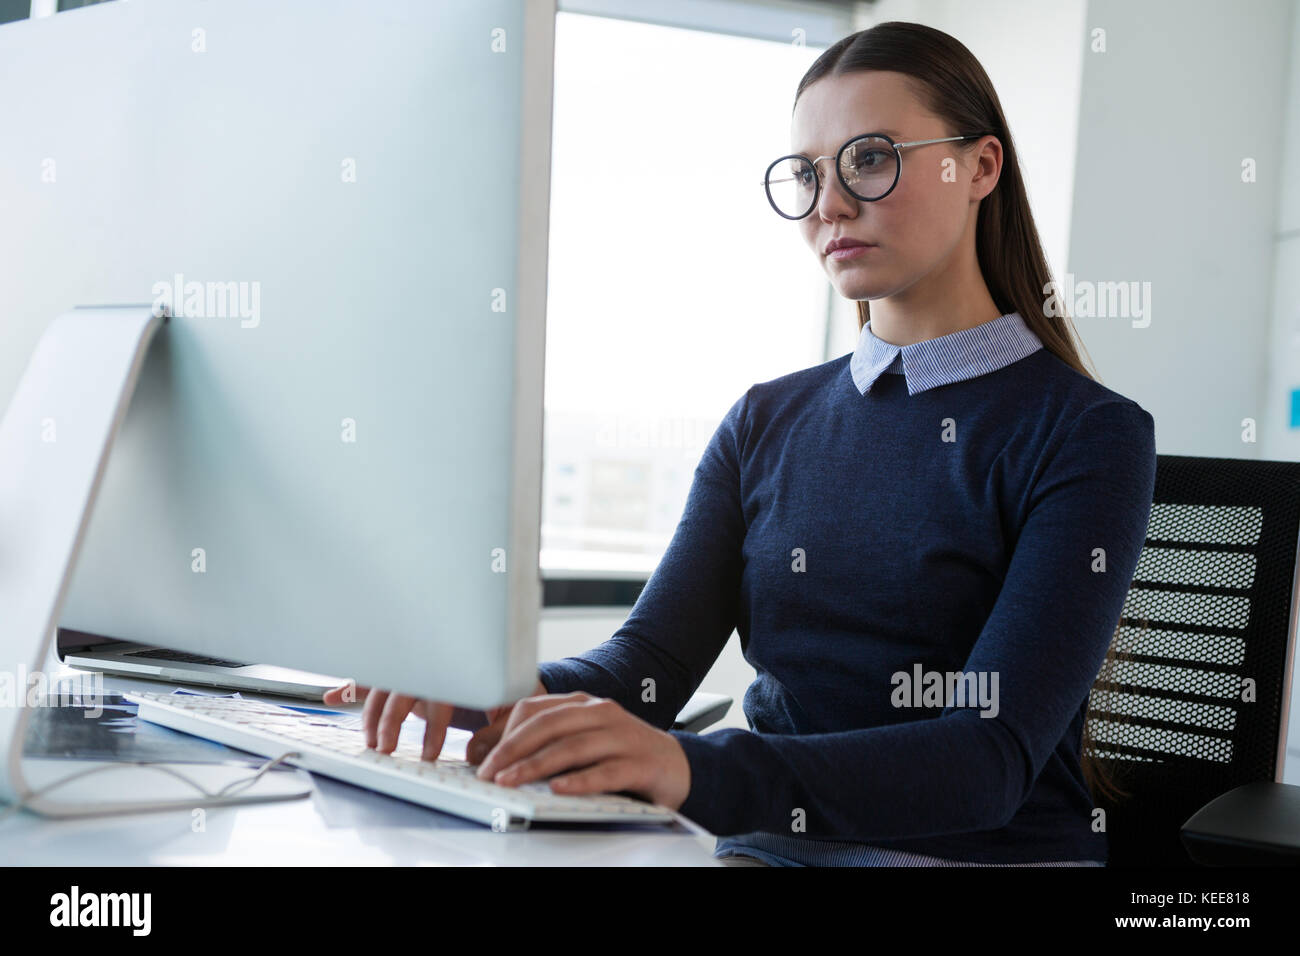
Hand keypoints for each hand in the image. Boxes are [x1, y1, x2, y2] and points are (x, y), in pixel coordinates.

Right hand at [321, 678, 547, 761]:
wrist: (502, 657)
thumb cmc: (508, 684)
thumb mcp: (513, 703)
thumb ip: (499, 728)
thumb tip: (481, 755)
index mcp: (459, 669)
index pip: (441, 698)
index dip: (434, 728)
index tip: (430, 755)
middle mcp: (432, 664)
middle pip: (403, 691)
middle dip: (391, 721)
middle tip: (387, 749)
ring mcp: (415, 666)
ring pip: (385, 686)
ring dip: (372, 713)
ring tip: (371, 742)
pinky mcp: (404, 672)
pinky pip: (374, 677)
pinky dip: (351, 686)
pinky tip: (330, 697)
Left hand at [473, 691, 690, 810]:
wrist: (677, 766)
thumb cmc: (622, 755)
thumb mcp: (581, 743)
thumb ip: (544, 745)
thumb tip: (492, 759)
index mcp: (583, 705)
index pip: (535, 709)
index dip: (505, 734)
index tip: (484, 761)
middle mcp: (602, 714)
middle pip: (549, 725)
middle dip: (513, 750)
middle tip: (490, 774)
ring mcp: (623, 736)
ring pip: (573, 747)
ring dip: (537, 766)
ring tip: (511, 782)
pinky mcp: (641, 763)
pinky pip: (606, 771)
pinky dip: (580, 780)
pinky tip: (560, 788)